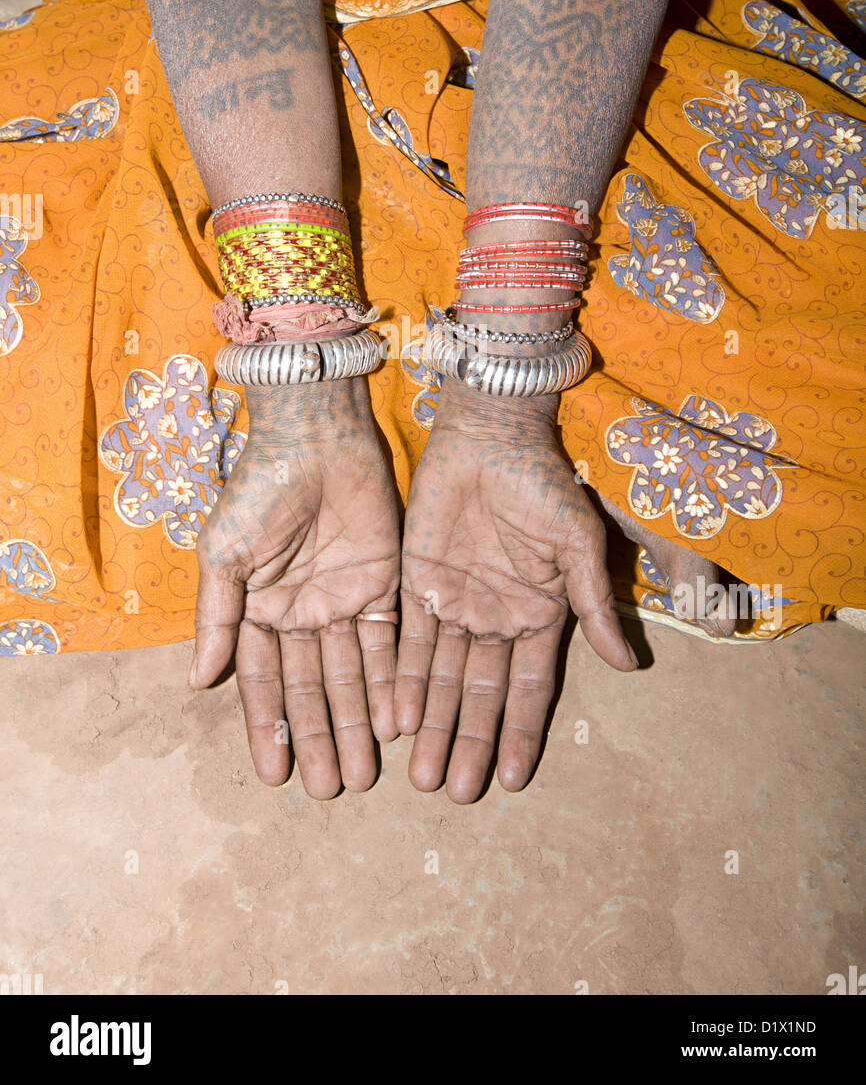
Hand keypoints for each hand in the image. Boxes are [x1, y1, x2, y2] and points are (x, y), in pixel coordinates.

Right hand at [190, 377, 400, 797]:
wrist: (314, 438)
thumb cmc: (258, 491)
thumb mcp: (224, 554)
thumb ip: (217, 618)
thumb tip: (198, 682)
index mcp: (258, 611)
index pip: (263, 683)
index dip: (268, 727)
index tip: (274, 776)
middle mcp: (302, 616)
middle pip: (312, 689)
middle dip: (320, 737)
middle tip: (328, 789)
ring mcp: (344, 603)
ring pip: (353, 676)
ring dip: (357, 722)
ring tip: (364, 774)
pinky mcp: (386, 586)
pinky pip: (389, 645)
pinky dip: (392, 682)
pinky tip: (397, 722)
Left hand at [397, 380, 637, 803]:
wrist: (491, 434)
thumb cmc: (543, 483)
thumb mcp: (578, 542)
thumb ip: (594, 603)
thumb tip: (630, 667)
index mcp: (539, 615)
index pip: (529, 689)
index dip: (521, 734)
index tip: (514, 781)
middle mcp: (495, 619)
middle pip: (480, 696)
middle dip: (469, 743)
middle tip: (454, 793)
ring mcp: (455, 604)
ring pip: (441, 680)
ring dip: (433, 726)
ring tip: (422, 776)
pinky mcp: (416, 584)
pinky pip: (408, 643)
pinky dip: (403, 682)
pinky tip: (396, 720)